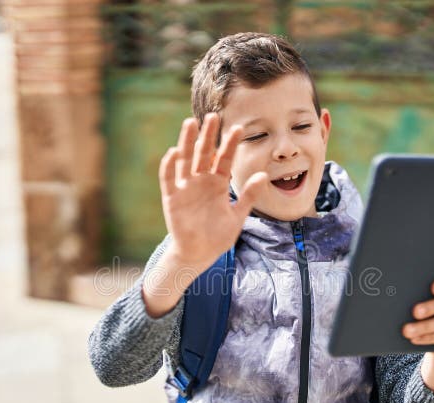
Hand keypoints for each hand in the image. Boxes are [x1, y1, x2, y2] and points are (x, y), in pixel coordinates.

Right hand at [159, 113, 269, 271]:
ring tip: (191, 123)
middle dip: (209, 136)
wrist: (198, 254)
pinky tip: (173, 152)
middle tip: (214, 117)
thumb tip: (264, 175)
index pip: (224, 159)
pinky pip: (169, 178)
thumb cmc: (217, 236)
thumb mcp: (237, 215)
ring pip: (185, 160)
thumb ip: (249, 195)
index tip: (239, 128)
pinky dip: (169, 166)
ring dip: (186, 142)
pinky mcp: (171, 197)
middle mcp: (201, 181)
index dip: (230, 144)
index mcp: (217, 184)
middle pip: (204, 153)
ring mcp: (185, 187)